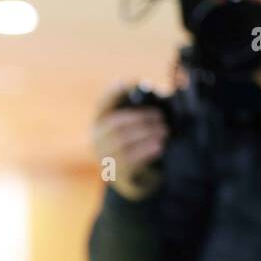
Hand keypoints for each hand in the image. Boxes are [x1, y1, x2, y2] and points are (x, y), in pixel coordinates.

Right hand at [91, 83, 168, 200]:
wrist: (130, 176)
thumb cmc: (135, 142)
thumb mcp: (134, 126)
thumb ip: (139, 109)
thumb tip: (150, 88)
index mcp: (100, 124)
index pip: (102, 106)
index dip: (110, 95)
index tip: (122, 84)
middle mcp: (97, 141)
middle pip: (115, 126)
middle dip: (139, 119)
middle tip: (160, 117)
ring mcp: (104, 158)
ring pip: (122, 143)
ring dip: (145, 135)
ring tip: (163, 131)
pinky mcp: (116, 173)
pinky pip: (129, 161)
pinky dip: (145, 152)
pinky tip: (159, 147)